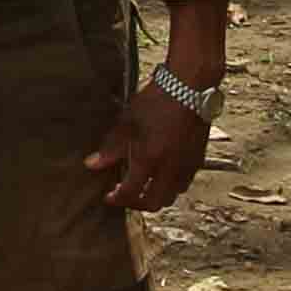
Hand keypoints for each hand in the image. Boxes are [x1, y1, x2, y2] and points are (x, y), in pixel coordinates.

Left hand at [87, 78, 211, 211]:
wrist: (189, 87)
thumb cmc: (157, 100)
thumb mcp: (127, 121)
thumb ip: (111, 147)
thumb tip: (92, 164)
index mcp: (149, 159)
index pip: (131, 192)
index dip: (117, 199)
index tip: (109, 197)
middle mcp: (169, 168)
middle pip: (153, 202)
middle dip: (136, 204)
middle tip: (125, 197)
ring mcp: (186, 166)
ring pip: (171, 195)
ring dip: (155, 197)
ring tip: (143, 188)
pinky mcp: (198, 159)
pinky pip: (184, 183)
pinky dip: (171, 186)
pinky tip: (162, 175)